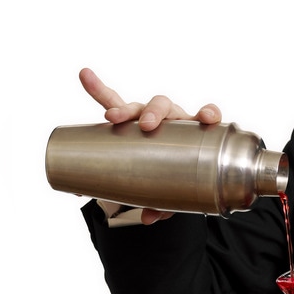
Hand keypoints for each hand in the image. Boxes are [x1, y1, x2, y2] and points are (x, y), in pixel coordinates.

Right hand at [79, 68, 222, 223]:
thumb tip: (148, 218)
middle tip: (146, 125)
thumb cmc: (178, 176)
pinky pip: (110, 101)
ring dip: (125, 108)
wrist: (168, 168)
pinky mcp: (127, 120)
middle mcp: (171, 118)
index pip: (204, 115)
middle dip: (155, 112)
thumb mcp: (177, 192)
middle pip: (165, 106)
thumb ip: (167, 205)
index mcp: (192, 132)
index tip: (207, 117)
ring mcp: (149, 117)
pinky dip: (98, 89)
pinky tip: (85, 75)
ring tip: (112, 116)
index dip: (207, 113)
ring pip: (138, 106)